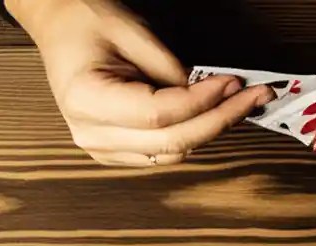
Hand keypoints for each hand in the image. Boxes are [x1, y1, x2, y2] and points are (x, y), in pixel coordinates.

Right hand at [8, 0, 272, 165]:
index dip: (203, 102)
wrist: (59, 27)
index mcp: (86, 100)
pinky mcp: (115, 151)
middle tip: (256, 96)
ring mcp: (101, 148)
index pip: (159, 115)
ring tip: (242, 103)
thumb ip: (169, 67)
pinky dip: (193, 135)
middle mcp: (90, 133)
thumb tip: (210, 91)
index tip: (234, 82)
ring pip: (172, 154)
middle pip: (170, 142)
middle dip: (220, 120)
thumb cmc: (87, 21)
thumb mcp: (131, 30)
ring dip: (211, 130)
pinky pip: (163, 153)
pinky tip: (216, 113)